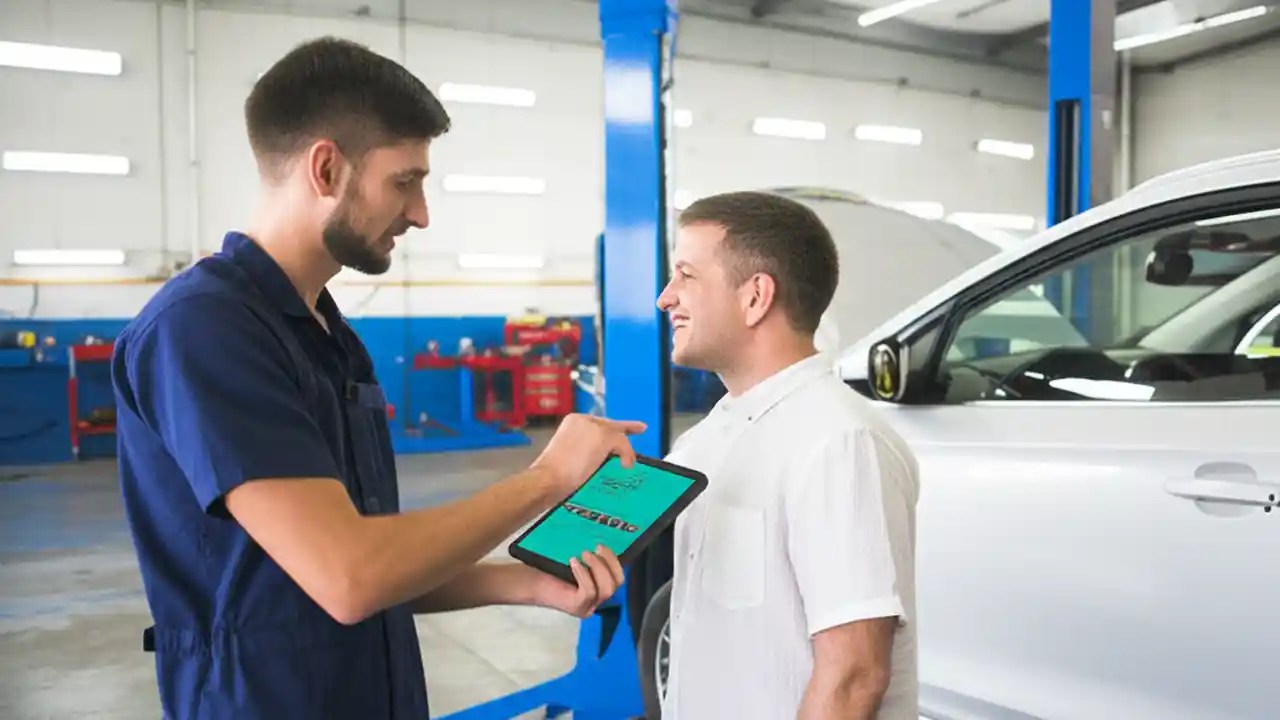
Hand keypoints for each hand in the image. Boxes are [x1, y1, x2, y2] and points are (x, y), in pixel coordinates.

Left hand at [532, 414, 646, 495]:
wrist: (549, 483)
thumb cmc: (569, 461)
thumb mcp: (604, 439)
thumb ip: (619, 439)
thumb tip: (625, 453)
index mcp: (580, 421)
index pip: (612, 423)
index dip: (629, 426)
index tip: (641, 428)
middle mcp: (575, 433)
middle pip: (606, 436)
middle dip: (621, 443)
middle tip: (633, 452)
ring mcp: (571, 450)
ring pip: (600, 451)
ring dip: (613, 458)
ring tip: (624, 467)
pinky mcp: (570, 468)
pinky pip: (593, 465)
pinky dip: (603, 469)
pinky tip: (609, 477)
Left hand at [533, 545, 625, 618]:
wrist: (529, 581)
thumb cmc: (551, 569)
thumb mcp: (576, 561)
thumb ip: (591, 559)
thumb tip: (604, 545)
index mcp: (599, 590)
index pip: (618, 578)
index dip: (614, 561)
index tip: (602, 545)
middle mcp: (596, 602)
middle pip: (615, 585)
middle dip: (609, 563)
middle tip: (597, 547)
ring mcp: (587, 607)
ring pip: (606, 590)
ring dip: (598, 568)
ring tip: (584, 554)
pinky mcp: (577, 607)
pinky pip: (589, 591)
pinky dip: (584, 574)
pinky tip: (574, 562)